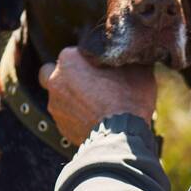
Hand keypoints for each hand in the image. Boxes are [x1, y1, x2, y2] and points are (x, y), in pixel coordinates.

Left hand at [38, 47, 156, 146]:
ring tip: (94, 105)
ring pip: (59, 97)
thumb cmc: (128, 99)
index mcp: (68, 60)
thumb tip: (129, 55)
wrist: (122, 138)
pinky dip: (77, 118)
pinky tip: (94, 119)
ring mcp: (56, 106)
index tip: (98, 68)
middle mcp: (55, 81)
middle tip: (87, 83)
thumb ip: (124, 58)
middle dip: (67, 77)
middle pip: (53, 73)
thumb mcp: (136, 69)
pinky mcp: (61, 127)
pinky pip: (67, 118)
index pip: (71, 53)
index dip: (85, 60)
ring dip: (72, 99)